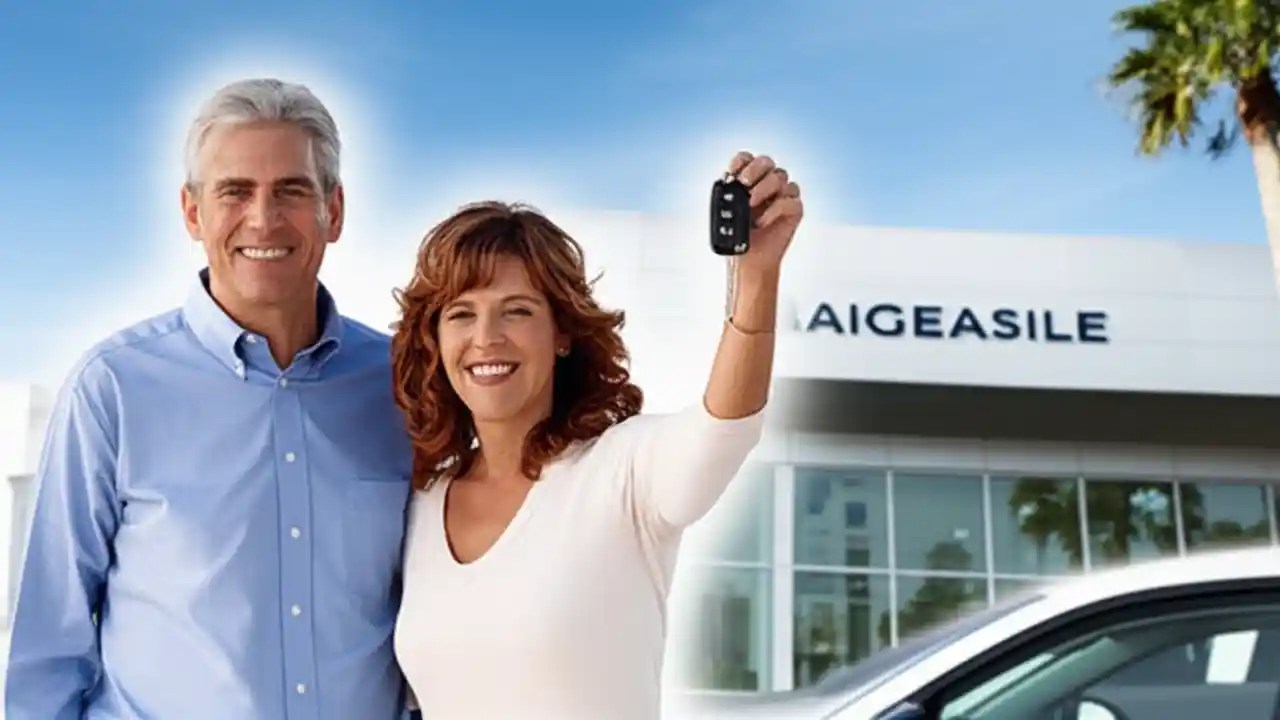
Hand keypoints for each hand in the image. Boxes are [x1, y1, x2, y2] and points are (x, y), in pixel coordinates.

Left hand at [726, 150, 803, 273]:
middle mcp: (767, 184)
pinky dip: (774, 209)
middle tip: (744, 184)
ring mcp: (783, 195)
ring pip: (779, 177)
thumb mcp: (727, 213)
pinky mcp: (794, 210)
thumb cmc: (738, 237)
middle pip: (766, 161)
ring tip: (749, 206)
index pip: (747, 158)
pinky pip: (789, 200)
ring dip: (763, 189)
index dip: (740, 162)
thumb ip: (729, 193)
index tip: (732, 174)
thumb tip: (728, 180)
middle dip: (754, 169)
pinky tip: (761, 222)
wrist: (749, 262)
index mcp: (749, 181)